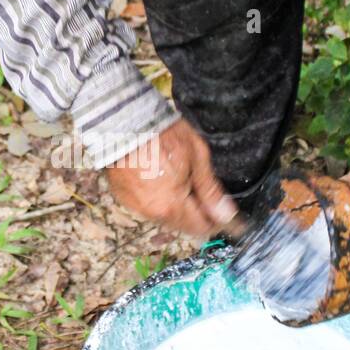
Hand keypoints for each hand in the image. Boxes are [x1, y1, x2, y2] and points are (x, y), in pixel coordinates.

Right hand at [106, 118, 239, 237]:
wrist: (126, 121)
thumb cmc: (163, 133)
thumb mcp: (197, 156)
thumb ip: (210, 190)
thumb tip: (225, 214)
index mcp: (172, 205)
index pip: (201, 228)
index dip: (217, 222)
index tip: (226, 214)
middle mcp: (152, 212)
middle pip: (184, 225)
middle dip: (198, 213)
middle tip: (204, 191)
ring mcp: (135, 206)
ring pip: (166, 217)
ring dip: (179, 207)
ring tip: (182, 180)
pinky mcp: (124, 197)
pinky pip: (149, 207)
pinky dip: (160, 199)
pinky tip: (163, 180)